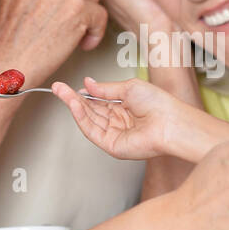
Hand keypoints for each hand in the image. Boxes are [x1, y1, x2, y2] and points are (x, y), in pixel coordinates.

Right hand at [53, 76, 223, 161]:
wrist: (170, 122)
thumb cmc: (159, 104)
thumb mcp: (128, 87)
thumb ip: (105, 88)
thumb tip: (87, 84)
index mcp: (124, 107)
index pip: (97, 100)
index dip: (81, 93)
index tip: (66, 85)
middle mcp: (118, 121)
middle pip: (90, 110)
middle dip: (72, 99)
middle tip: (58, 88)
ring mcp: (114, 134)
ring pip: (89, 120)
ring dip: (74, 106)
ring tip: (62, 93)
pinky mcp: (112, 146)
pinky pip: (92, 131)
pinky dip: (81, 118)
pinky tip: (74, 105)